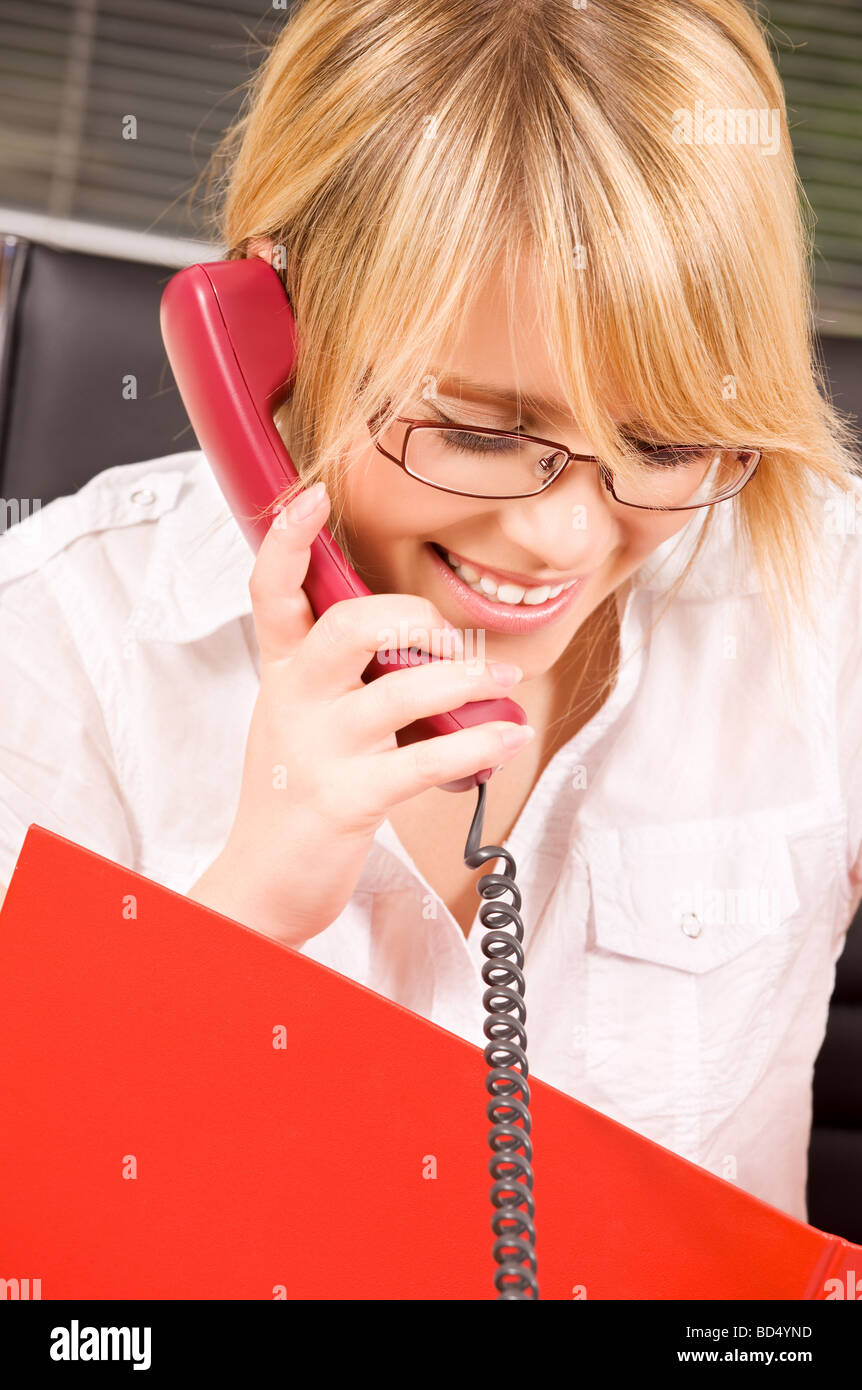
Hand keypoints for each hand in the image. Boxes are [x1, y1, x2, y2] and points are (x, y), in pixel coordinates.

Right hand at [187, 483, 533, 945]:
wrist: (263, 884)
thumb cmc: (293, 796)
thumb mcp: (298, 719)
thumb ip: (342, 674)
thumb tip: (420, 637)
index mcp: (282, 674)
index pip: (271, 591)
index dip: (288, 541)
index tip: (312, 496)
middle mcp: (295, 701)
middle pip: (348, 624)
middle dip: (414, 616)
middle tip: (451, 638)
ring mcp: (319, 749)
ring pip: (401, 689)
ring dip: (466, 677)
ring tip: (501, 680)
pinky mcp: (347, 798)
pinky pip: (425, 759)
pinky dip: (479, 741)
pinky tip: (507, 734)